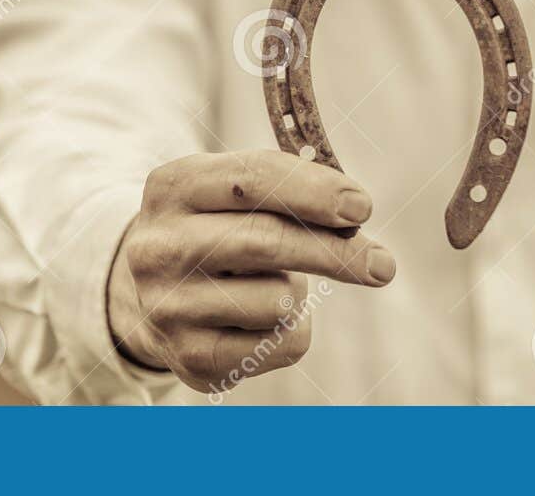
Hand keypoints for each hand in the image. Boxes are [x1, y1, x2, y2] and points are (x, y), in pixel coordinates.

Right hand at [107, 149, 394, 393]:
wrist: (151, 292)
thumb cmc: (217, 226)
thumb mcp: (235, 192)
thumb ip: (290, 191)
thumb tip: (355, 215)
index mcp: (173, 186)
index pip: (254, 178)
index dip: (315, 191)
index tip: (362, 207)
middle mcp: (158, 245)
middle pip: (266, 242)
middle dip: (335, 252)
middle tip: (383, 264)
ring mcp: (167, 305)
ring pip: (277, 300)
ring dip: (299, 292)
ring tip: (275, 283)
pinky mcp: (186, 357)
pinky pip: (277, 345)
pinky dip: (292, 330)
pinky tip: (265, 319)